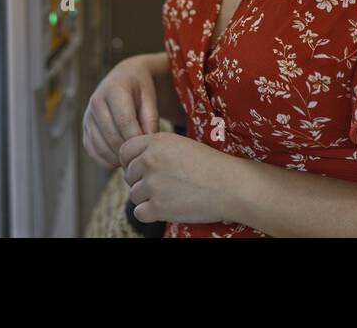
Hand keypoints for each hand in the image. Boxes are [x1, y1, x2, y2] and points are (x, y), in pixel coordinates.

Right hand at [82, 54, 160, 169]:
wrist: (124, 78)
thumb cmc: (140, 89)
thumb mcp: (149, 98)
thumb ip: (150, 120)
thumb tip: (145, 144)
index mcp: (114, 89)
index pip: (124, 120)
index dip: (136, 138)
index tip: (147, 147)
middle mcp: (96, 102)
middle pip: (112, 136)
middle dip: (128, 150)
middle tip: (141, 156)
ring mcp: (88, 116)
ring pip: (100, 147)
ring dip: (117, 158)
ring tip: (132, 158)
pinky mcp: (85, 128)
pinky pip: (92, 151)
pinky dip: (106, 161)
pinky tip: (120, 160)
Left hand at [120, 131, 237, 224]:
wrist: (231, 185)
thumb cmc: (211, 165)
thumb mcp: (182, 145)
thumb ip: (157, 150)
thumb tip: (135, 164)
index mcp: (156, 142)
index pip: (125, 151)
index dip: (131, 162)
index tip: (142, 170)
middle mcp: (150, 160)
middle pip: (129, 175)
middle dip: (141, 181)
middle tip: (165, 185)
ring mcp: (152, 184)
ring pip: (134, 195)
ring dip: (148, 198)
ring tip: (171, 196)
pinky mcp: (157, 207)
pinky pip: (139, 213)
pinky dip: (150, 214)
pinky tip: (168, 208)